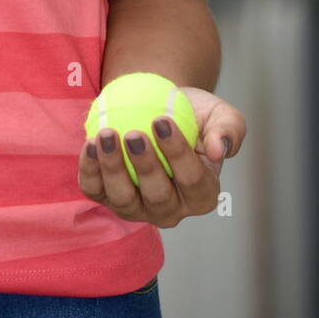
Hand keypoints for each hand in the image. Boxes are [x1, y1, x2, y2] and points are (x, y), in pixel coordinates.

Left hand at [77, 86, 246, 226]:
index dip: (178, 153)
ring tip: (107, 135)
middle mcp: (170, 210)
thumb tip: (218, 150)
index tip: (162, 121)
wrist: (159, 107)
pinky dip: (90, 169)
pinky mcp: (107, 197)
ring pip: (123, 199)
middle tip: (134, 134)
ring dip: (113, 168)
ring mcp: (137, 207)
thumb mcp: (221, 115)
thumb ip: (229, 131)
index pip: (192, 181)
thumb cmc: (194, 113)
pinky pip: (95, 189)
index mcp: (202, 196)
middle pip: (158, 196)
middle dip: (145, 167)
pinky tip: (89, 142)